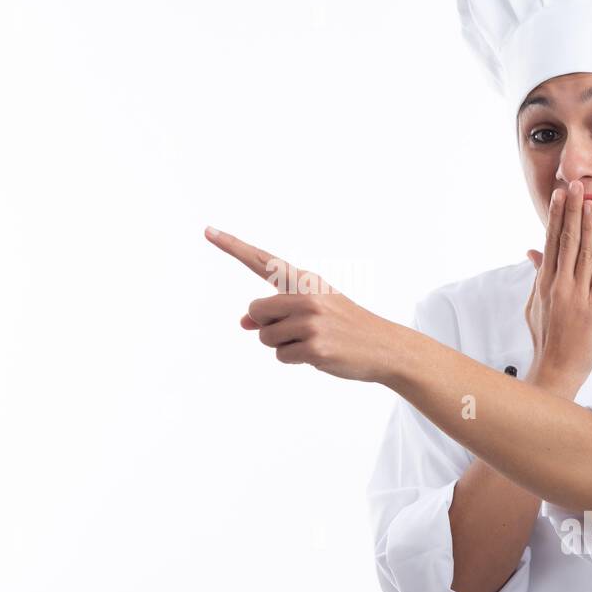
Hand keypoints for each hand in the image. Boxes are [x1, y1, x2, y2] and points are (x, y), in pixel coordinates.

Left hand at [205, 226, 398, 382]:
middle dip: (268, 325)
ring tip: (313, 341)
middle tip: (300, 329)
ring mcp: (310, 322)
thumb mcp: (314, 310)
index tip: (208, 231)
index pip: (262, 261)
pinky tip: (319, 354)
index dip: (233, 246)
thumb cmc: (344, 326)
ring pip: (265, 337)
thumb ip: (277, 312)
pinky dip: (294, 360)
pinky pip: (281, 356)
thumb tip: (244, 323)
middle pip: (256, 311)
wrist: (383, 347)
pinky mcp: (314, 348)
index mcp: (306, 281)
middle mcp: (306, 296)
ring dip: (282, 345)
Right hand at [523, 180, 591, 396]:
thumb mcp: (535, 304)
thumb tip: (532, 251)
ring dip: (587, 224)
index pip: (550, 242)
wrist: (556, 368)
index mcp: (544, 283)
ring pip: (583, 252)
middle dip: (571, 210)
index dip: (556, 216)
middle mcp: (558, 285)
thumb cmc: (546, 338)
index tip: (560, 194)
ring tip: (590, 200)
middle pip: (566, 240)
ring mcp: (575, 295)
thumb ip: (537, 275)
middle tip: (575, 184)